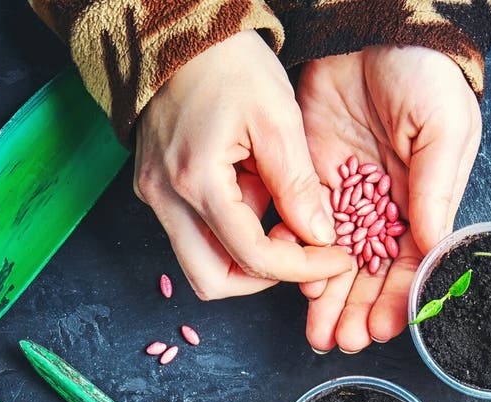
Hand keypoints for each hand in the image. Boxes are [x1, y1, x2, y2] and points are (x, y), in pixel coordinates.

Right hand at [133, 30, 351, 299]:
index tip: (335, 257)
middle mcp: (166, 200)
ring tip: (275, 213)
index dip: (300, 268)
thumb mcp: (277, 118)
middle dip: (261, 278)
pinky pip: (194, 236)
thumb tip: (319, 239)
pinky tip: (252, 194)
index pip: (252, 257)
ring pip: (200, 265)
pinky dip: (229, 232)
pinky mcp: (156, 190)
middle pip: (211, 281)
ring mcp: (155, 198)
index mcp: (197, 182)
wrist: (178, 30)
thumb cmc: (228, 62)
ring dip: (244, 256)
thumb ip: (298, 185)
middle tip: (298, 251)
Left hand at [295, 46, 481, 351]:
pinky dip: (300, 261)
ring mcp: (345, 203)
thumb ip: (438, 188)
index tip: (381, 329)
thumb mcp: (444, 128)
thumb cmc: (424, 77)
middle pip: (369, 276)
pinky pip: (303, 232)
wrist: (373, 31)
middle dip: (357, 312)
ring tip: (320, 334)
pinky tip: (298, 288)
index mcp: (422, 206)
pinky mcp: (311, 185)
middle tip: (343, 342)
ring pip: (335, 265)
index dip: (396, 301)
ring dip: (328, 302)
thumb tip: (435, 246)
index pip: (410, 266)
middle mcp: (383, 214)